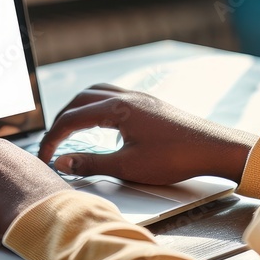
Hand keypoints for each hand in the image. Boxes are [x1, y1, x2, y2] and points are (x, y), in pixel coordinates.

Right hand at [37, 84, 257, 184]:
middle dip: (62, 120)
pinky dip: (98, 107)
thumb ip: (91, 163)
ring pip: (97, 93)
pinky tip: (103, 126)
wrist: (214, 148)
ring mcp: (139, 97)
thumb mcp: (127, 166)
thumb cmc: (174, 157)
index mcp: (117, 108)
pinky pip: (114, 97)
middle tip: (52, 142)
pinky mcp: (150, 103)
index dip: (53, 138)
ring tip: (70, 128)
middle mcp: (126, 96)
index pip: (72, 118)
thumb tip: (63, 162)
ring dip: (79, 108)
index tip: (45, 157)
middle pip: (80, 100)